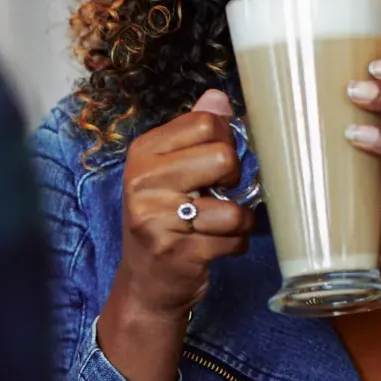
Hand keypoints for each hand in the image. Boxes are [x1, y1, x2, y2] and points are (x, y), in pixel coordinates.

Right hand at [111, 89, 254, 317]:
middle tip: (217, 194)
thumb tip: (218, 97)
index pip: (206, 123)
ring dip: (238, 220)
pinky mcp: (179, 253)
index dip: (224, 142)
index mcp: (143, 153)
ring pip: (233, 208)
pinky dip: (235, 244)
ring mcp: (158, 220)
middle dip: (233, 179)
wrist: (145, 283)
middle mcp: (144, 183)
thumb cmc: (163, 219)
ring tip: (218, 225)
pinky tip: (216, 246)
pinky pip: (234, 240)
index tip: (213, 164)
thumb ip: (193, 132)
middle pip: (223, 157)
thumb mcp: (169, 171)